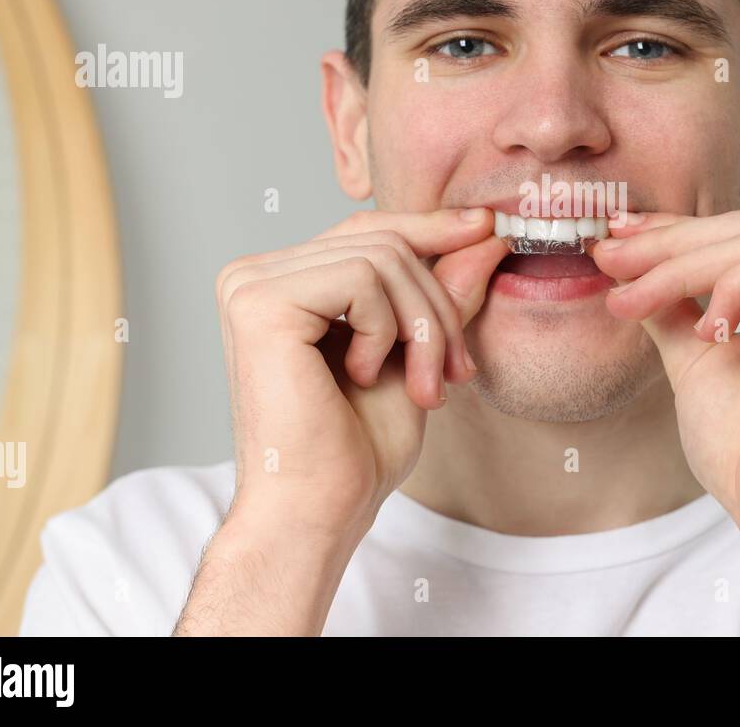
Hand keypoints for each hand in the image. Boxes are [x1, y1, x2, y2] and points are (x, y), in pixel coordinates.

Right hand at [213, 207, 506, 545]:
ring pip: (383, 257)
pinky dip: (387, 332)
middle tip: (453, 374)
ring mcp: (251, 284)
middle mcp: (256, 275)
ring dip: (422, 328)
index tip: (487, 228)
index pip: (368, 232)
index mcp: (284, 284)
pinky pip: (362, 279)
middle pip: (384, 241)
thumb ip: (441, 293)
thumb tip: (483, 235)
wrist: (318, 512)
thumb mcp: (417, 355)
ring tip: (422, 387)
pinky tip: (364, 378)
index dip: (430, 228)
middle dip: (436, 308)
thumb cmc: (356, 451)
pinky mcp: (260, 302)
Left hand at [592, 208, 739, 549]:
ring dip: (682, 266)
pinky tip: (707, 331)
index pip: (739, 239)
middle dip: (667, 245)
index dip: (673, 233)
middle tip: (607, 259)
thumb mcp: (695, 358)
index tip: (612, 239)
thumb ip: (673, 305)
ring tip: (633, 300)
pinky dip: (733, 285)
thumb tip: (627, 258)